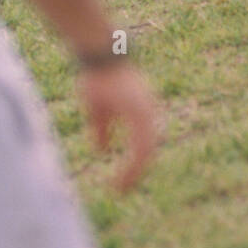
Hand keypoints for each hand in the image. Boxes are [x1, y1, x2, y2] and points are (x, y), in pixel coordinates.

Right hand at [78, 63, 159, 192]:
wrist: (99, 55)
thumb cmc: (99, 78)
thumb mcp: (98, 110)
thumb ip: (102, 130)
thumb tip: (101, 149)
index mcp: (141, 114)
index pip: (145, 145)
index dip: (134, 165)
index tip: (121, 182)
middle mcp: (148, 114)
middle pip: (149, 152)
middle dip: (136, 173)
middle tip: (122, 191)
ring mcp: (147, 112)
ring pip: (148, 152)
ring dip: (134, 173)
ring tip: (121, 188)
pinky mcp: (141, 113)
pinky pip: (142, 146)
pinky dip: (133, 165)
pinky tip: (122, 175)